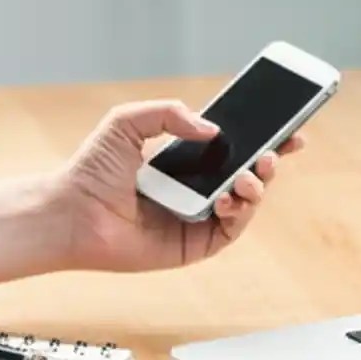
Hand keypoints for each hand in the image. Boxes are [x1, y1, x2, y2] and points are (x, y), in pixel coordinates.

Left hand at [56, 100, 305, 271]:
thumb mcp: (128, 122)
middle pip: (248, 176)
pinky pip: (230, 230)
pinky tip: (228, 199)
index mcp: (186, 162)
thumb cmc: (93, 170)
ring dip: (256, 188)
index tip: (288, 129)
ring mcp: (198, 218)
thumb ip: (168, 114)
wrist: (72, 211)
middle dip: (269, 163)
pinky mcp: (194, 245)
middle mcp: (197, 190)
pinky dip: (239, 214)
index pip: (234, 149)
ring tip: (250, 176)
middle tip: (276, 152)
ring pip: (245, 204)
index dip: (262, 140)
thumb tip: (212, 130)